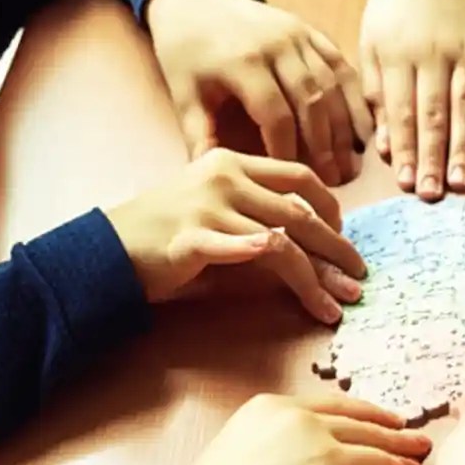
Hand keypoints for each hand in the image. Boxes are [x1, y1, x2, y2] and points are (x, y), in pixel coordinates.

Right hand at [41, 394, 430, 464]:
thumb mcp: (239, 444)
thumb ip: (280, 438)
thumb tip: (324, 449)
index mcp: (279, 408)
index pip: (342, 408)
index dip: (375, 416)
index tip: (394, 421)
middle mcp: (308, 429)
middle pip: (371, 433)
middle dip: (400, 442)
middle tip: (421, 446)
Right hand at [105, 148, 363, 323]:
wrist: (103, 250)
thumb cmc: (161, 232)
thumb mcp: (211, 206)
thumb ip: (254, 209)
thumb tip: (306, 236)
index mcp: (232, 162)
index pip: (301, 177)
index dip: (332, 209)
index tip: (344, 239)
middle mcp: (224, 177)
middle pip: (301, 211)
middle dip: (338, 249)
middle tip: (360, 277)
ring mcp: (209, 206)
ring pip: (285, 238)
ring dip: (319, 276)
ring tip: (340, 302)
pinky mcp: (194, 239)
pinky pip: (251, 252)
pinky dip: (287, 274)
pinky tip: (309, 298)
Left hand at [147, 0, 372, 184]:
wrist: (200, 2)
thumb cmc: (189, 53)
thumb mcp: (184, 93)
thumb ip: (200, 135)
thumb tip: (211, 178)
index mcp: (243, 60)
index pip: (275, 114)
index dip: (287, 151)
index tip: (291, 178)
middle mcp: (277, 44)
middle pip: (312, 101)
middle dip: (325, 146)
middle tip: (334, 182)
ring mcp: (300, 36)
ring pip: (333, 87)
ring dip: (345, 130)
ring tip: (350, 167)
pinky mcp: (314, 34)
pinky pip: (343, 69)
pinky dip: (356, 103)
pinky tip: (363, 135)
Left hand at [361, 0, 464, 196]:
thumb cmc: (393, 10)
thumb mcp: (371, 44)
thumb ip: (375, 94)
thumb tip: (383, 147)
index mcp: (398, 54)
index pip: (402, 111)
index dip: (405, 150)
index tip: (405, 183)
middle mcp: (434, 55)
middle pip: (434, 114)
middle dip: (433, 158)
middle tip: (433, 194)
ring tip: (462, 183)